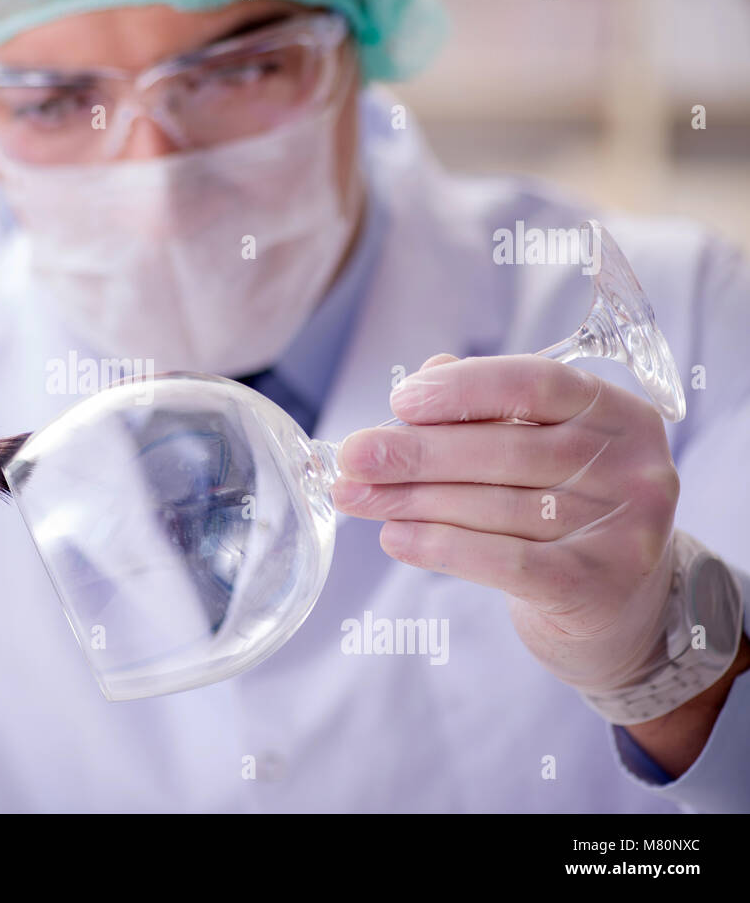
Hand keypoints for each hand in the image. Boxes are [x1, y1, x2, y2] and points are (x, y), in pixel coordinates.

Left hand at [332, 353, 680, 697]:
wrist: (616, 607)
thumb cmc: (562, 512)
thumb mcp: (537, 451)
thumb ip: (486, 412)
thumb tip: (422, 376)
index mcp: (616, 412)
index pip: (536, 382)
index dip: (462, 389)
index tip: (398, 401)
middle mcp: (631, 465)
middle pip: (504, 450)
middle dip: (415, 453)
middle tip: (352, 458)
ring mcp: (624, 528)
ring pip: (494, 506)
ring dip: (412, 501)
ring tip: (357, 498)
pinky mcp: (598, 585)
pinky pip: (504, 561)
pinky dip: (440, 547)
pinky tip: (394, 538)